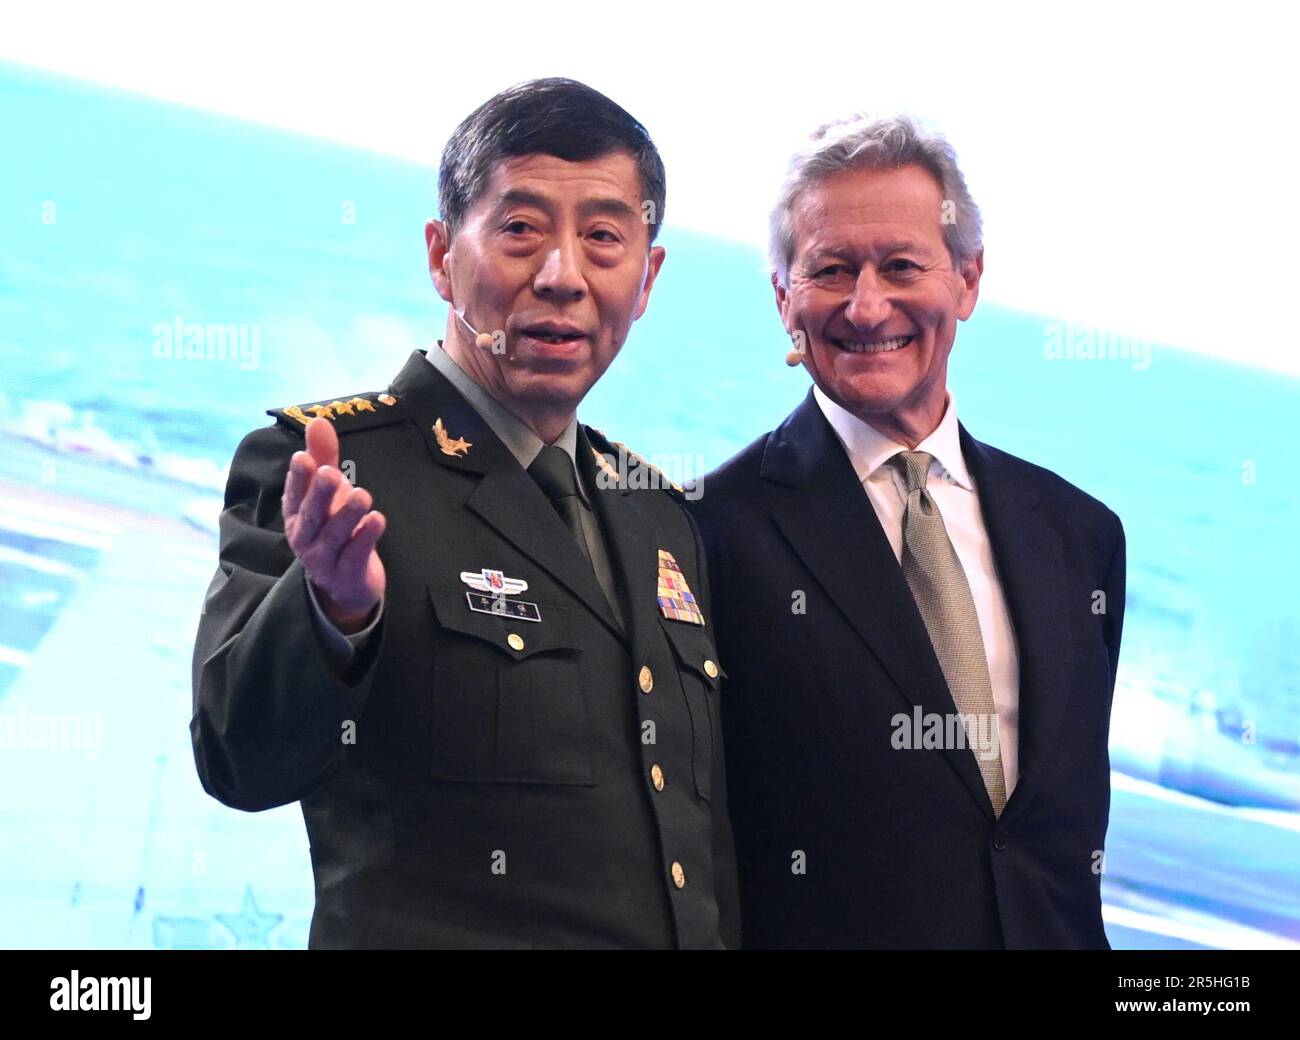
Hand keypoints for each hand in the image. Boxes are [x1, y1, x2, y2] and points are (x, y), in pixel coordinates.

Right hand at [283, 417, 386, 632]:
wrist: (346, 584)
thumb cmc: (334, 527)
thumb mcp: (328, 492)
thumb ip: (324, 456)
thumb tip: (317, 420)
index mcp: (297, 515)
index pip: (294, 494)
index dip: (298, 478)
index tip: (303, 457)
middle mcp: (306, 537)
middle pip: (312, 515)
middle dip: (319, 494)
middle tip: (330, 472)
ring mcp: (324, 560)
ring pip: (334, 536)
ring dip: (347, 515)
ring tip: (362, 494)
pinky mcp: (347, 575)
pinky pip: (355, 556)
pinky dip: (366, 539)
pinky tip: (378, 519)